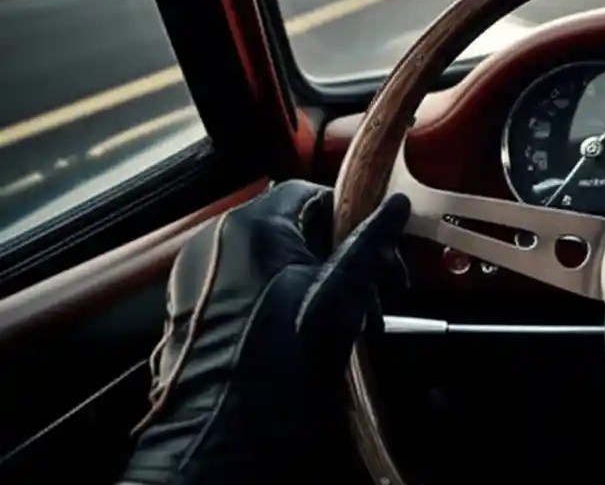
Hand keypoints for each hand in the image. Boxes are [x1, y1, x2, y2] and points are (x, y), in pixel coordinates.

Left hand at [121, 181, 408, 484]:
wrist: (226, 424)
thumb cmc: (288, 351)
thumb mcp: (344, 292)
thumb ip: (372, 242)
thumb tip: (398, 205)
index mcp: (252, 224)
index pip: (311, 193)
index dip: (350, 218)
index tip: (374, 252)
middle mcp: (217, 238)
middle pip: (292, 227)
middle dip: (337, 258)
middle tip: (369, 294)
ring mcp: (199, 273)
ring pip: (271, 257)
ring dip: (313, 281)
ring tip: (342, 322)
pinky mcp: (192, 305)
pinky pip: (246, 283)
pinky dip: (279, 297)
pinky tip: (303, 331)